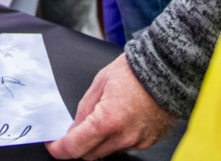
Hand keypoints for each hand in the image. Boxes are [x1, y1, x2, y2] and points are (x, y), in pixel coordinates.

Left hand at [48, 54, 175, 158]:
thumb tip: (74, 129)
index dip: (59, 149)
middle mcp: (122, 137)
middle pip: (89, 155)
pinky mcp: (148, 141)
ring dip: (99, 142)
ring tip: (104, 116)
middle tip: (76, 130)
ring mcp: (137, 142)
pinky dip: (117, 138)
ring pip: (107, 151)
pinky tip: (121, 119)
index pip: (74, 147)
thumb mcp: (99, 83)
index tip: (53, 145)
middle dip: (78, 145)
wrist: (168, 69)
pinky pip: (125, 146)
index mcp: (106, 121)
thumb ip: (84, 110)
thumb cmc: (134, 71)